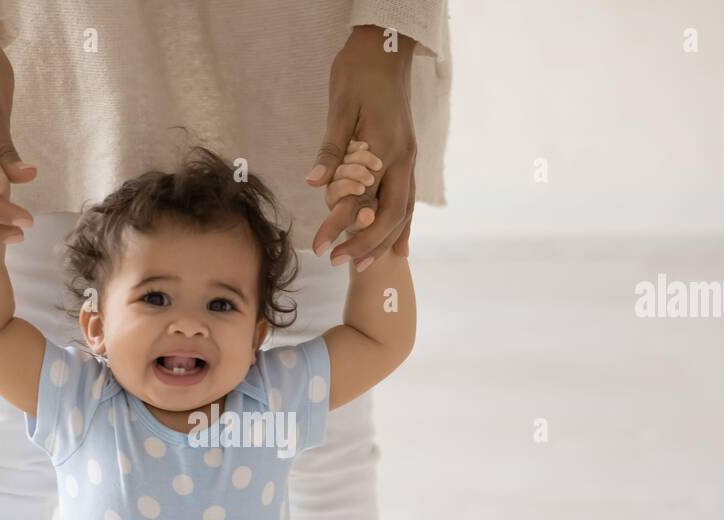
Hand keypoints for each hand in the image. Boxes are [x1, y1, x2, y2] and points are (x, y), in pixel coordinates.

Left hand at [306, 25, 418, 267]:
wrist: (386, 49)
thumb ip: (330, 150)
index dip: (339, 225)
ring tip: (362, 265)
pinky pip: (408, 200)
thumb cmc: (358, 74)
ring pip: (402, 212)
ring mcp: (409, 159)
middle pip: (389, 214)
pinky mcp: (408, 158)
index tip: (320, 246)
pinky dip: (403, 226)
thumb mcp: (339, 107)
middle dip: (364, 243)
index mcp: (383, 147)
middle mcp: (402, 158)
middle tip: (337, 262)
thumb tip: (314, 185)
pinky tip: (399, 248)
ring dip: (383, 241)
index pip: (360, 197)